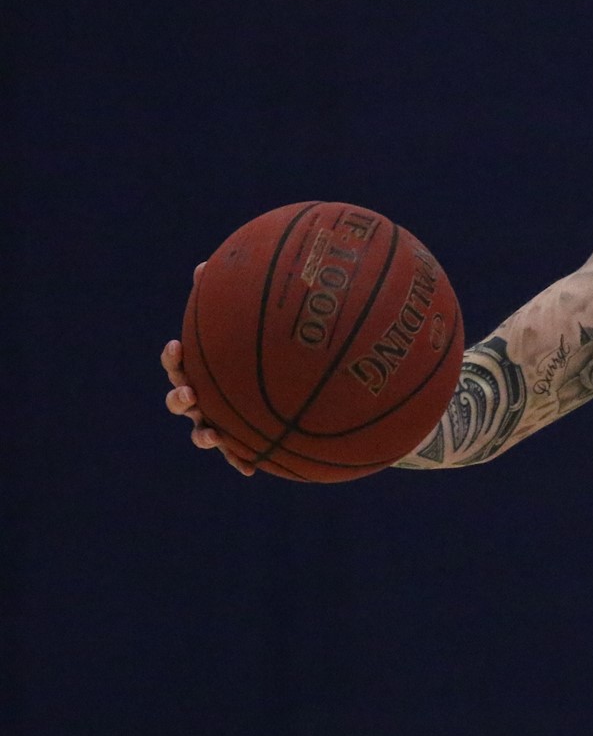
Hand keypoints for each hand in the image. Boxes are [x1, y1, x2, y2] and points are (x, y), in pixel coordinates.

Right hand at [162, 264, 253, 475]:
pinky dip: (238, 460)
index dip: (174, 357)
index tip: (178, 346)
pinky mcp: (237, 440)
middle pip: (178, 400)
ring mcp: (215, 420)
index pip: (178, 363)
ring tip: (211, 433)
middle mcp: (201, 397)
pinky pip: (235, 453)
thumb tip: (206, 265)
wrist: (274, 388)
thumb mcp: (241, 325)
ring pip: (200, 431)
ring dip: (203, 434)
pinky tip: (249, 470)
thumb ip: (224, 299)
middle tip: (191, 392)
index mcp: (199, 370)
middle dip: (180, 397)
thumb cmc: (253, 351)